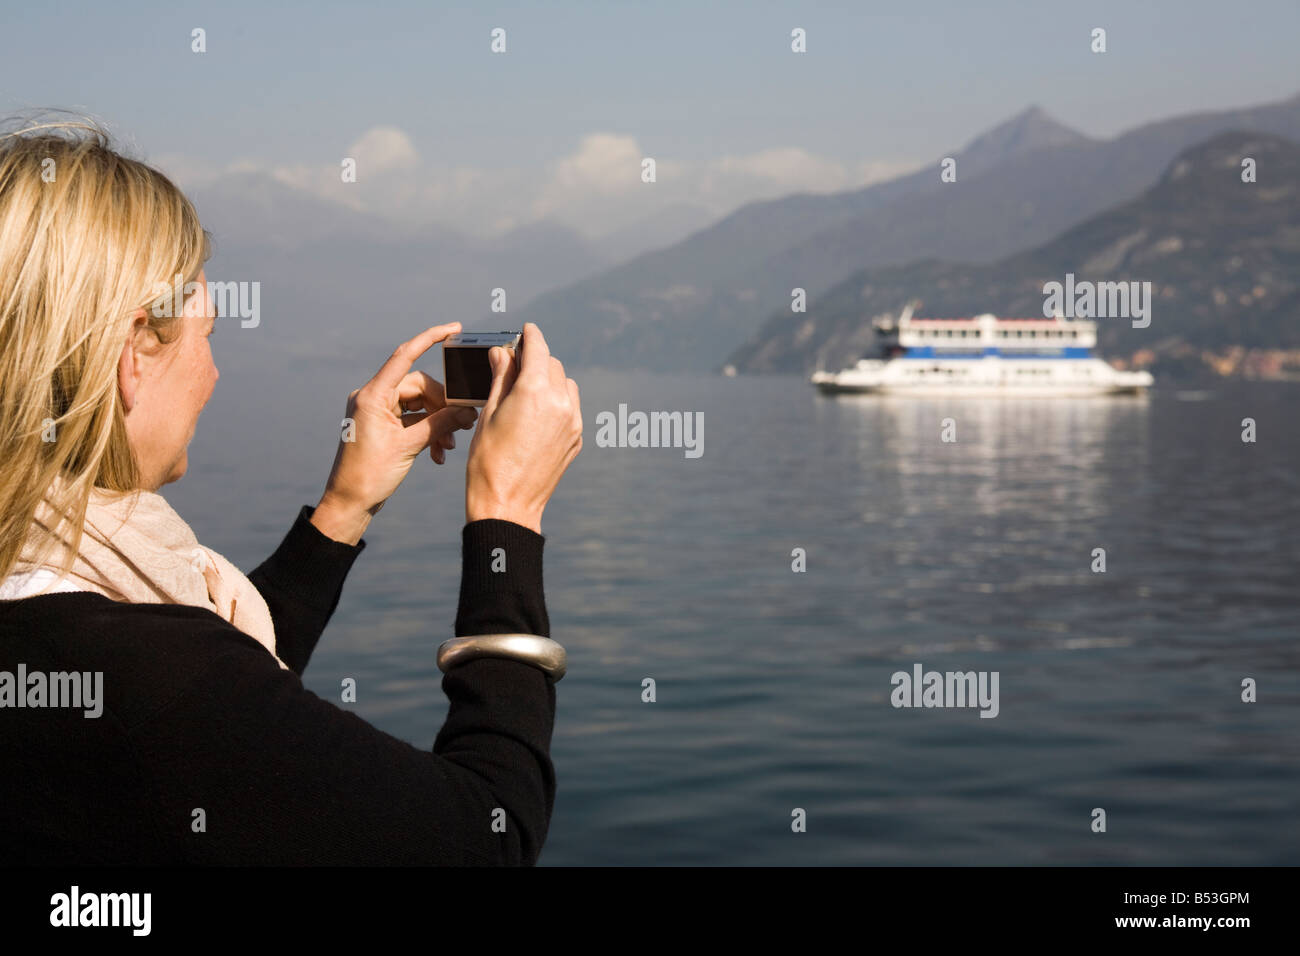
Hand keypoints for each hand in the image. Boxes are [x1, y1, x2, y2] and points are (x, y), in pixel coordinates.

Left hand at [312, 322, 478, 543]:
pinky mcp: (381, 425)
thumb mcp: (410, 447)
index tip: (453, 328)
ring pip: (418, 405)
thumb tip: (467, 413)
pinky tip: (438, 453)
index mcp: (372, 395)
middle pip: (419, 388)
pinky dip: (427, 432)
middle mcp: (372, 397)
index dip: (430, 338)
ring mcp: (376, 411)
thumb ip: (440, 424)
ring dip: (437, 424)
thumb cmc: (370, 475)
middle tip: (461, 427)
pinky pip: (411, 419)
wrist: (350, 502)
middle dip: (442, 407)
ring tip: (449, 446)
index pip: (404, 356)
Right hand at [464, 323, 582, 533]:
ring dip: (550, 380)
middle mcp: (560, 403)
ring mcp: (572, 423)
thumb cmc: (488, 461)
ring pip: (566, 385)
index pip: (538, 349)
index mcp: (535, 392)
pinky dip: (557, 402)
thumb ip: (500, 378)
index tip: (526, 329)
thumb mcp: (488, 414)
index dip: (531, 335)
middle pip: (553, 366)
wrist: (508, 506)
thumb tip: (501, 352)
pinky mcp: (576, 440)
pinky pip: (570, 408)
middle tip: (515, 363)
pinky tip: (536, 413)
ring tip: (526, 390)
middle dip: (536, 360)